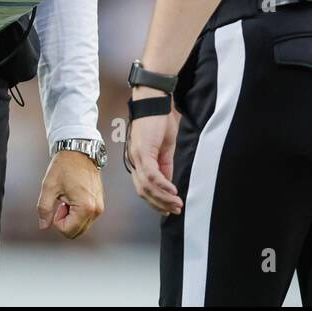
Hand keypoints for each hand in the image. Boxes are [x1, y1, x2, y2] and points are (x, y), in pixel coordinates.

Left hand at [37, 150, 104, 237]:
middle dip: (65, 221)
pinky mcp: (99, 203)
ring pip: (81, 227)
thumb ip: (44, 209)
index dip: (57, 221)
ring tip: (67, 199)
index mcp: (85, 207)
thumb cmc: (64, 167)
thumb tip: (43, 226)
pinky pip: (86, 218)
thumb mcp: (48, 187)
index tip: (57, 204)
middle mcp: (96, 210)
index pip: (68, 231)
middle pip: (76, 232)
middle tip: (61, 203)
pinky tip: (73, 197)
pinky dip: (77, 213)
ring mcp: (99, 207)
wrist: (79, 151)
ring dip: (71, 217)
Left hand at [126, 95, 182, 214]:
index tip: (169, 209)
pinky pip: (152, 174)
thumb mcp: (165, 147)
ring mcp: (137, 157)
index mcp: (138, 161)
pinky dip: (163, 185)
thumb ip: (165, 165)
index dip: (156, 201)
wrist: (155, 100)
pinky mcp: (143, 151)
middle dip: (160, 204)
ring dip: (163, 198)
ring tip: (177, 203)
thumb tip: (168, 182)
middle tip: (175, 210)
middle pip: (143, 191)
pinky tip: (173, 190)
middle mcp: (134, 161)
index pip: (144, 188)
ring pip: (147, 186)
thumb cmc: (160, 120)